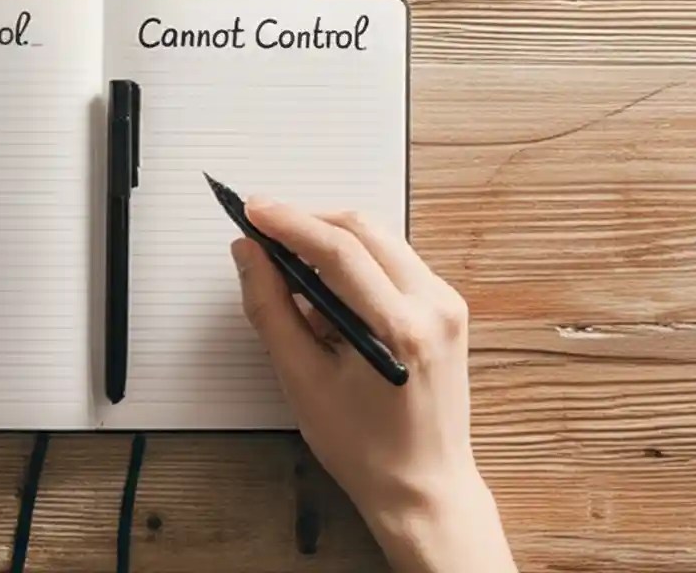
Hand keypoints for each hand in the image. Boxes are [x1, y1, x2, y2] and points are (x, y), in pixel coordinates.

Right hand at [230, 199, 514, 572]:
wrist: (423, 486)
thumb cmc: (364, 448)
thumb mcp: (301, 379)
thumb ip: (270, 308)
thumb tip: (248, 253)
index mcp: (401, 327)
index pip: (339, 250)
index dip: (289, 222)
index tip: (252, 209)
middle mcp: (434, 305)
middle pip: (363, 230)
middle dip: (308, 222)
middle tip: (262, 230)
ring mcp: (447, 304)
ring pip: (380, 240)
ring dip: (331, 241)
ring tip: (289, 269)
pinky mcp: (447, 308)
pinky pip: (394, 262)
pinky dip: (355, 263)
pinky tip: (326, 292)